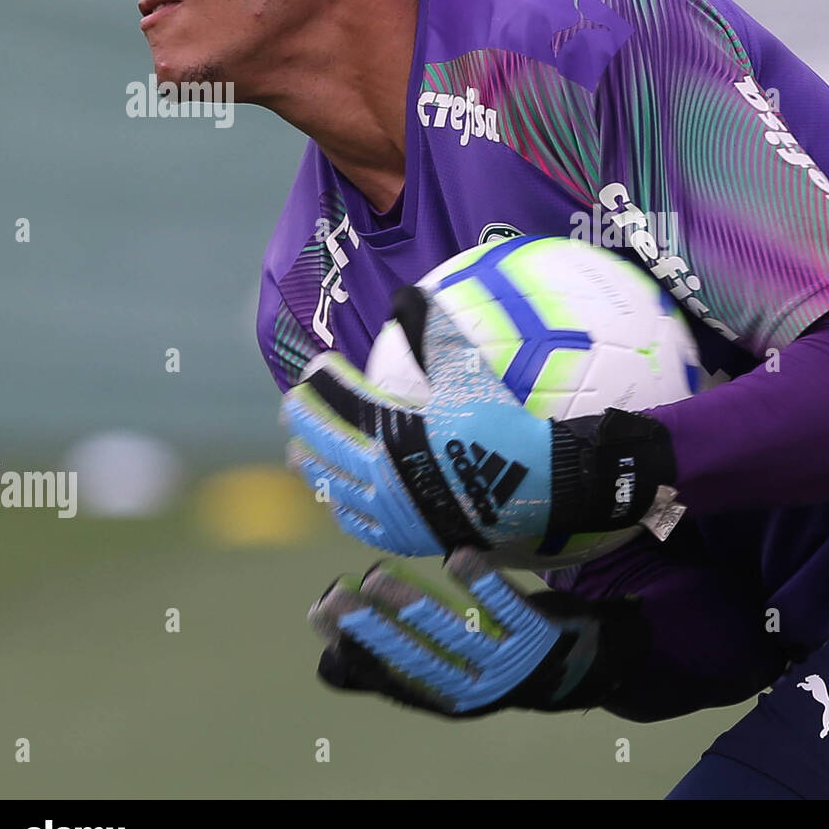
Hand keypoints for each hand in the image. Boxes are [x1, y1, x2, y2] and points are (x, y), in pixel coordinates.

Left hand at [281, 285, 675, 557]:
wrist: (534, 485)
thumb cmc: (500, 426)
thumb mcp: (466, 373)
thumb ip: (433, 333)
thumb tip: (407, 295)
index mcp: (389, 432)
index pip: (342, 401)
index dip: (324, 381)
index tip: (316, 366)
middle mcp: (380, 473)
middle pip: (326, 444)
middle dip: (306, 421)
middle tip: (294, 404)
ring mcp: (389, 509)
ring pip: (334, 486)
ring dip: (314, 463)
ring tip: (298, 451)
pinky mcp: (405, 534)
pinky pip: (357, 521)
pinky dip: (340, 504)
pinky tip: (337, 496)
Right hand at [308, 548, 648, 716]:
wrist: (593, 662)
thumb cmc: (505, 657)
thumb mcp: (452, 670)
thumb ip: (400, 662)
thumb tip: (329, 655)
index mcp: (447, 697)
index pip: (390, 678)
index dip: (352, 649)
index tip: (320, 613)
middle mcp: (475, 688)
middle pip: (414, 658)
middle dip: (371, 629)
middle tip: (336, 596)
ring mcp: (509, 665)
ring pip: (453, 635)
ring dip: (413, 606)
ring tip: (378, 575)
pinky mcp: (541, 638)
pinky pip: (509, 610)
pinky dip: (483, 585)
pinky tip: (457, 556)